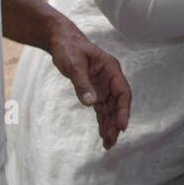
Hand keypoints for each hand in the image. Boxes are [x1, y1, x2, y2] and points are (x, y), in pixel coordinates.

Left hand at [47, 18, 132, 148]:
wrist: (60, 40)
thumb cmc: (69, 47)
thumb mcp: (74, 64)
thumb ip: (82, 83)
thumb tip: (91, 103)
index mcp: (111, 69)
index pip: (122, 92)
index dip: (123, 110)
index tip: (122, 126)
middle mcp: (110, 79)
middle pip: (118, 104)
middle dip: (116, 123)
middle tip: (111, 140)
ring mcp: (103, 86)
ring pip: (110, 109)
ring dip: (110, 125)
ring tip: (108, 144)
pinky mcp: (94, 91)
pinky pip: (101, 109)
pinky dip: (102, 121)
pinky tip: (103, 134)